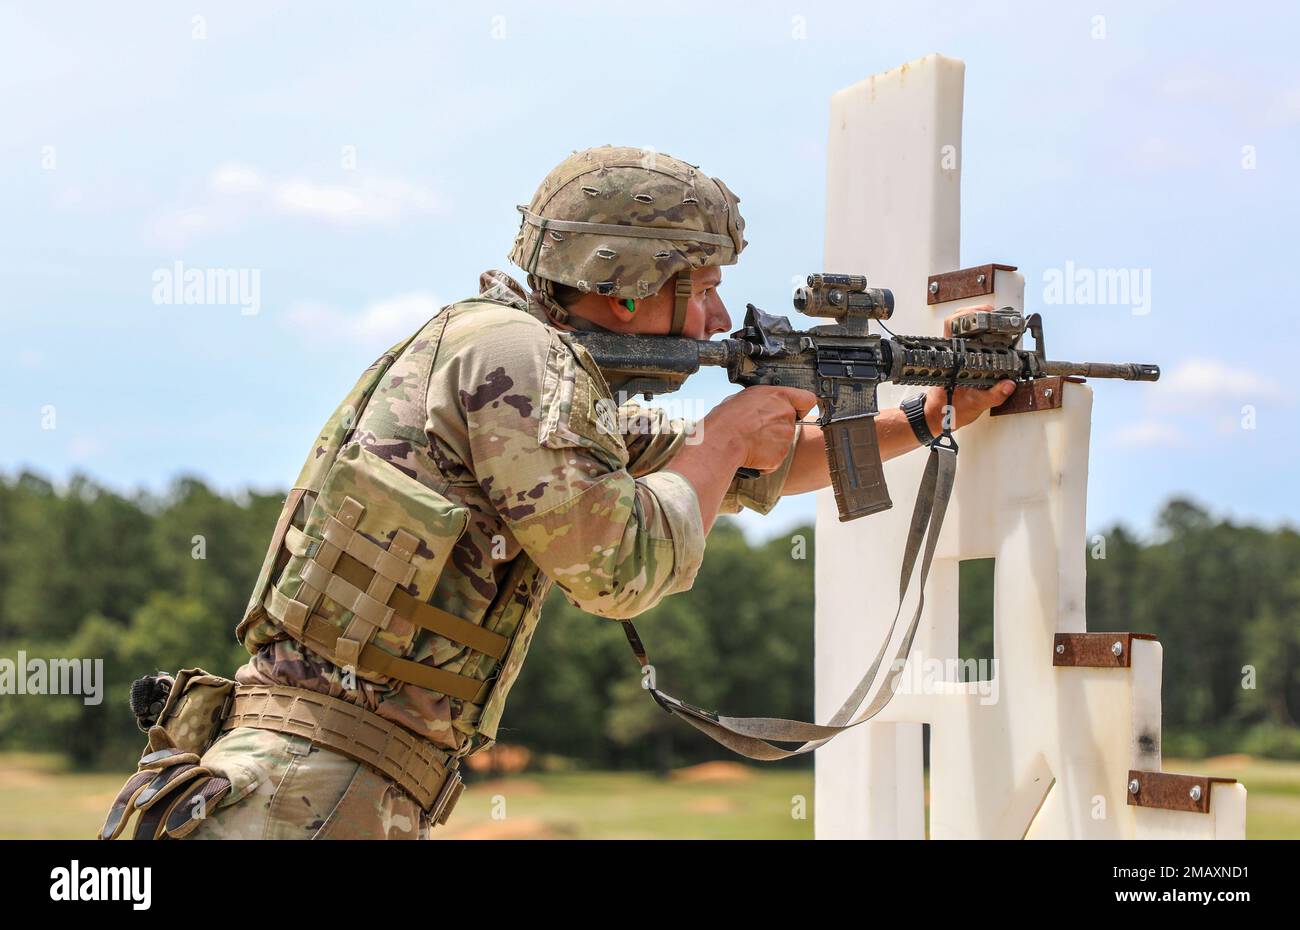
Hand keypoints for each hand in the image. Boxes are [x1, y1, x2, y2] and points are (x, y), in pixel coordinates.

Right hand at [704, 385, 817, 472]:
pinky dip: (765, 459)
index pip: (807, 400)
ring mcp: (786, 436)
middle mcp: (787, 415)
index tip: (797, 412)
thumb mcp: (743, 399)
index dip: (802, 407)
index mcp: (778, 396)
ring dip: (770, 444)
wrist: (721, 442)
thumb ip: (761, 402)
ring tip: (749, 442)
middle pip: (791, 423)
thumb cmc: (726, 419)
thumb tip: (760, 406)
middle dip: (777, 428)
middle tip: (757, 431)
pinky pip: (775, 458)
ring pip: (782, 442)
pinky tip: (750, 454)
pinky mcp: (781, 455)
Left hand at [923, 304, 1015, 433]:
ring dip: (977, 321)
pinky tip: (992, 335)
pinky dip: (979, 333)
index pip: (953, 326)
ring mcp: (953, 355)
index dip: (969, 315)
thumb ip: (993, 395)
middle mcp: (950, 354)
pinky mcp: (957, 359)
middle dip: (976, 312)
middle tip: (995, 313)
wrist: (935, 417)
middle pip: (957, 321)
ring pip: (961, 328)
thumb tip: (1008, 384)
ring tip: (996, 320)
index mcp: (951, 359)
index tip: (987, 314)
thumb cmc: (947, 410)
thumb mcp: (974, 405)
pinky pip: (967, 340)